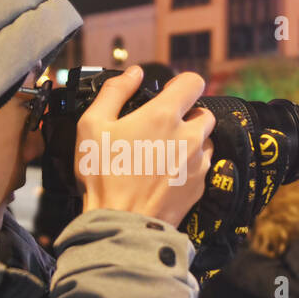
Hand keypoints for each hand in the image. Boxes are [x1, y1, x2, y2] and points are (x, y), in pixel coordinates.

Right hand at [76, 66, 214, 227]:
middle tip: (162, 128)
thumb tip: (133, 73)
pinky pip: (203, 166)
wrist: (121, 224)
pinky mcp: (199, 186)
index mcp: (164, 115)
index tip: (169, 94)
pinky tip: (168, 174)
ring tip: (165, 153)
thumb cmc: (103, 175)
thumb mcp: (92, 126)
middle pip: (203, 112)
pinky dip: (191, 165)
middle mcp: (189, 136)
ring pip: (206, 140)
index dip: (182, 84)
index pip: (193, 82)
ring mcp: (197, 162)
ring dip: (192, 140)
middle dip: (187, 115)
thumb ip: (114, 92)